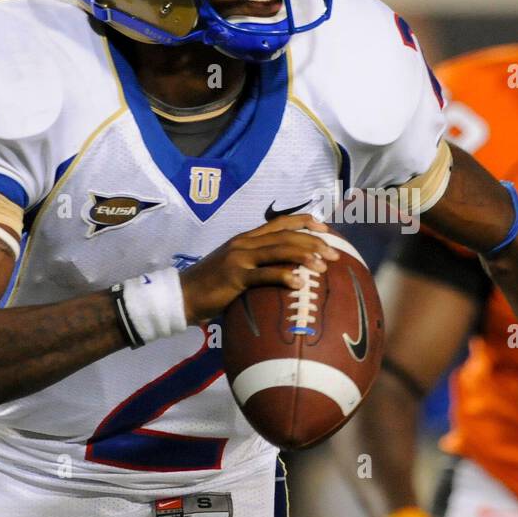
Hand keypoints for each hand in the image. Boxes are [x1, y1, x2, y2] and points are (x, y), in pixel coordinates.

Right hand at [180, 214, 336, 323]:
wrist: (182, 295)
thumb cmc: (211, 287)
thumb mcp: (236, 269)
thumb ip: (257, 266)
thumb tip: (285, 274)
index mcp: (246, 239)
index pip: (280, 222)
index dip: (304, 221)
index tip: (325, 227)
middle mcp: (244, 243)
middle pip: (286, 235)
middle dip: (313, 242)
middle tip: (334, 253)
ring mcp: (239, 258)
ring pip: (279, 250)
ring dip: (304, 256)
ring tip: (324, 266)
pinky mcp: (235, 276)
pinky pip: (264, 275)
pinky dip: (284, 276)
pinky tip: (299, 284)